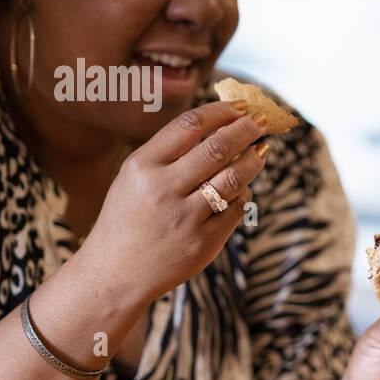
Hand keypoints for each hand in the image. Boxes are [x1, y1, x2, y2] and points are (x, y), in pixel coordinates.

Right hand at [76, 101, 268, 308]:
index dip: (221, 111)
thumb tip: (221, 123)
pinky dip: (244, 194)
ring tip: (260, 150)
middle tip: (263, 121)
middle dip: (247, 129)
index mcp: (142, 166)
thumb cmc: (128, 217)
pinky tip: (243, 187)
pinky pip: (236, 209)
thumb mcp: (133, 177)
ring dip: (253, 160)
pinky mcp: (203, 243)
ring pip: (234, 178)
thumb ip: (169, 151)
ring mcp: (184, 218)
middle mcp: (163, 189)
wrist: (115, 273)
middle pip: (218, 148)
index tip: (242, 106)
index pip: (189, 125)